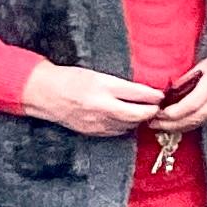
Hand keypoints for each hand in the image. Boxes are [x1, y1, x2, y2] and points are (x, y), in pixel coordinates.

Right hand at [19, 62, 163, 137]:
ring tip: (144, 112)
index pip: (136, 92)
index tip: (161, 95)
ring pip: (129, 124)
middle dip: (151, 111)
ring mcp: (97, 121)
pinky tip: (126, 119)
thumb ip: (119, 84)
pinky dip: (125, 126)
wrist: (45, 94)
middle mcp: (101, 105)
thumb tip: (144, 91)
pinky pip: (117, 131)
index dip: (153, 95)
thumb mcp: (96, 74)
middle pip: (137, 114)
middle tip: (157, 107)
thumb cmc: (70, 79)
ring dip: (139, 119)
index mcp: (102, 86)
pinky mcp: (93, 131)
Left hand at [149, 42, 206, 133]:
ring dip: (179, 127)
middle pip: (192, 119)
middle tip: (153, 125)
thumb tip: (172, 90)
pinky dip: (192, 122)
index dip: (171, 113)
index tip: (157, 113)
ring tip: (162, 127)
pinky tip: (181, 122)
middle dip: (171, 124)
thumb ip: (190, 78)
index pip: (189, 106)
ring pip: (199, 122)